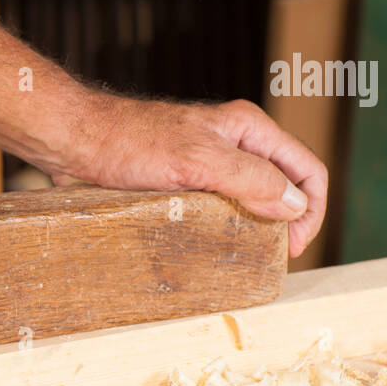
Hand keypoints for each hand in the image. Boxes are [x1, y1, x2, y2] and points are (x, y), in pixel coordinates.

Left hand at [60, 96, 327, 258]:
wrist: (76, 142)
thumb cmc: (129, 143)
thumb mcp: (196, 160)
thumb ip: (250, 178)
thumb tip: (294, 204)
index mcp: (249, 129)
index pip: (307, 169)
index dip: (311, 210)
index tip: (292, 247)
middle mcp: (234, 143)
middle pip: (283, 185)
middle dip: (285, 220)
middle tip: (269, 256)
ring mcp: (209, 161)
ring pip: (251, 198)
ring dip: (255, 225)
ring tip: (244, 254)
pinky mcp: (184, 179)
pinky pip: (220, 205)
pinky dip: (225, 226)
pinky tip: (214, 244)